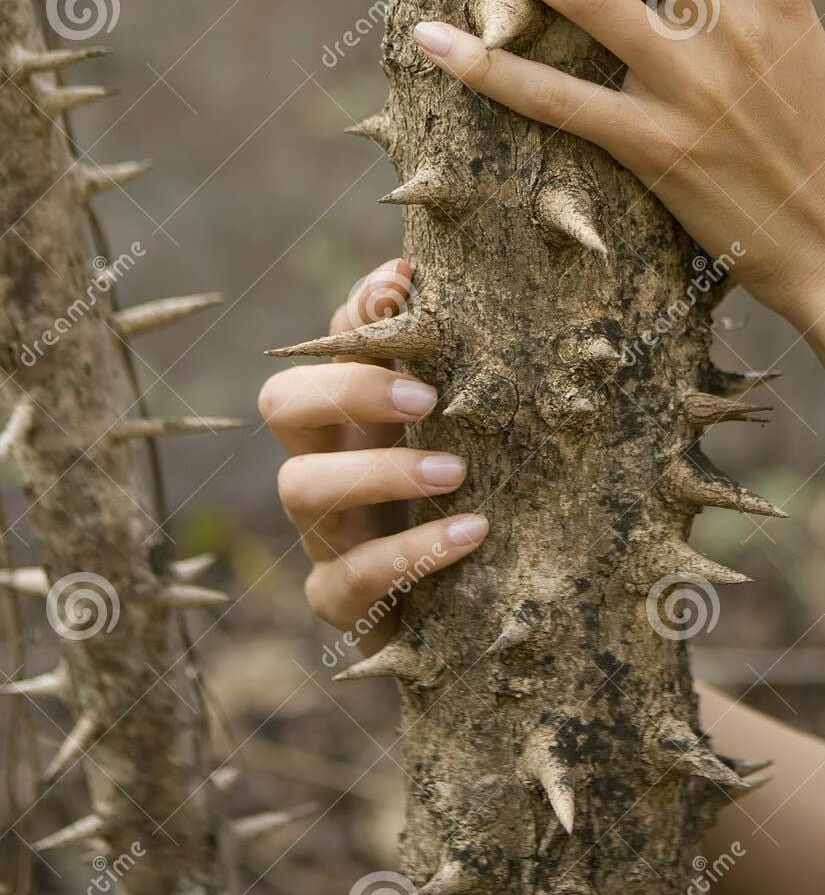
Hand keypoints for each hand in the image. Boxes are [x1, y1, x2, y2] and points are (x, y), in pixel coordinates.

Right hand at [259, 258, 486, 651]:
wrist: (461, 616)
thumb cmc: (460, 503)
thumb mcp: (460, 431)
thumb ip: (445, 363)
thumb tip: (417, 278)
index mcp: (352, 414)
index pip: (330, 342)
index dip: (357, 311)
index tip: (406, 286)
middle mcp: (323, 461)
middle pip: (283, 403)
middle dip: (347, 390)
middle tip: (427, 397)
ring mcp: (322, 531)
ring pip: (302, 486)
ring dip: (379, 472)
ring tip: (456, 473)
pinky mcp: (338, 599)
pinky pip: (352, 577)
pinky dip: (410, 553)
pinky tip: (470, 535)